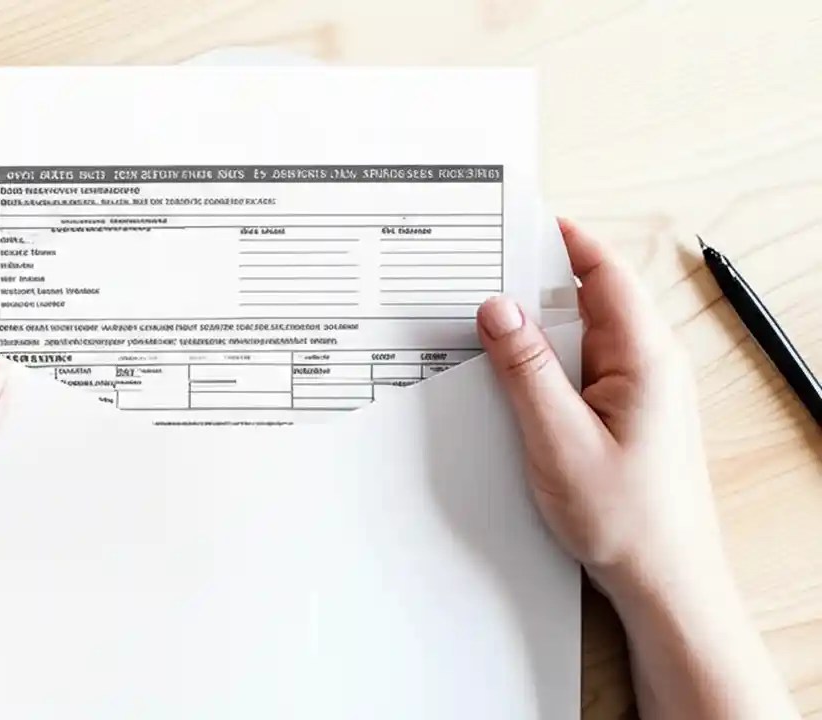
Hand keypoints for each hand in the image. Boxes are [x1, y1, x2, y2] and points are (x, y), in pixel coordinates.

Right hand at [476, 219, 796, 718]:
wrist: (664, 582)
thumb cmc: (628, 520)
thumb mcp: (559, 439)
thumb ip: (526, 369)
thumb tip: (498, 307)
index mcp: (645, 357)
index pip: (605, 271)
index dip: (563, 238)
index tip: (518, 218)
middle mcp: (648, 365)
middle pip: (589, 298)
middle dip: (535, 281)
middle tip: (480, 272)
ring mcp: (638, 390)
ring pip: (581, 336)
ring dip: (537, 329)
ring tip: (486, 326)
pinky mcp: (624, 415)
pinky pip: (580, 370)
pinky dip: (544, 364)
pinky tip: (511, 377)